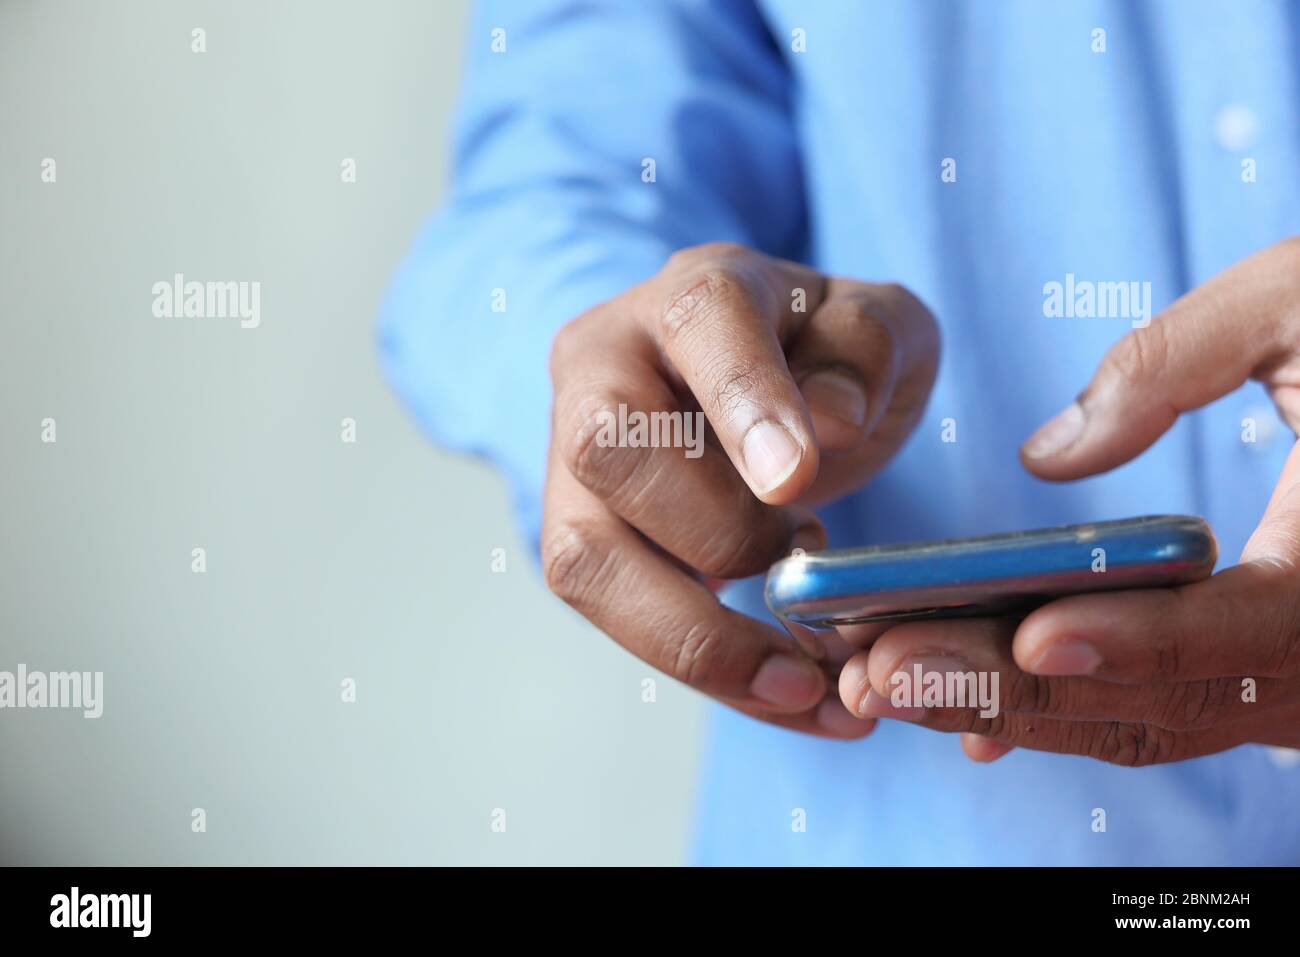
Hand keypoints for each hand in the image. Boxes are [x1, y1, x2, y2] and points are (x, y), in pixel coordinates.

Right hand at [541, 243, 938, 737]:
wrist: (756, 383)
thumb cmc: (816, 351)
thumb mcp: (874, 327)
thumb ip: (863, 353)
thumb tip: (825, 427)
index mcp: (691, 295)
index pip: (699, 324)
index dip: (744, 400)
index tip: (796, 481)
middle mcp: (606, 368)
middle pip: (607, 449)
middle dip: (717, 533)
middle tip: (809, 561)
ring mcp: (576, 460)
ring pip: (584, 557)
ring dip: (696, 636)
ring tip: (803, 680)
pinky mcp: (583, 540)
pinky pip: (618, 620)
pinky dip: (708, 673)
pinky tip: (787, 697)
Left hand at [837, 237, 1299, 763]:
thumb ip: (1175, 362)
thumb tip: (1047, 456)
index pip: (1246, 627)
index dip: (1138, 638)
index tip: (1031, 632)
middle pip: (1166, 699)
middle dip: (1015, 691)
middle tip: (882, 671)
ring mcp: (1299, 678)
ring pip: (1149, 723)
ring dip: (1015, 713)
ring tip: (884, 683)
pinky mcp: (1263, 674)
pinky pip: (1162, 715)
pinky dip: (1065, 712)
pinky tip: (967, 707)